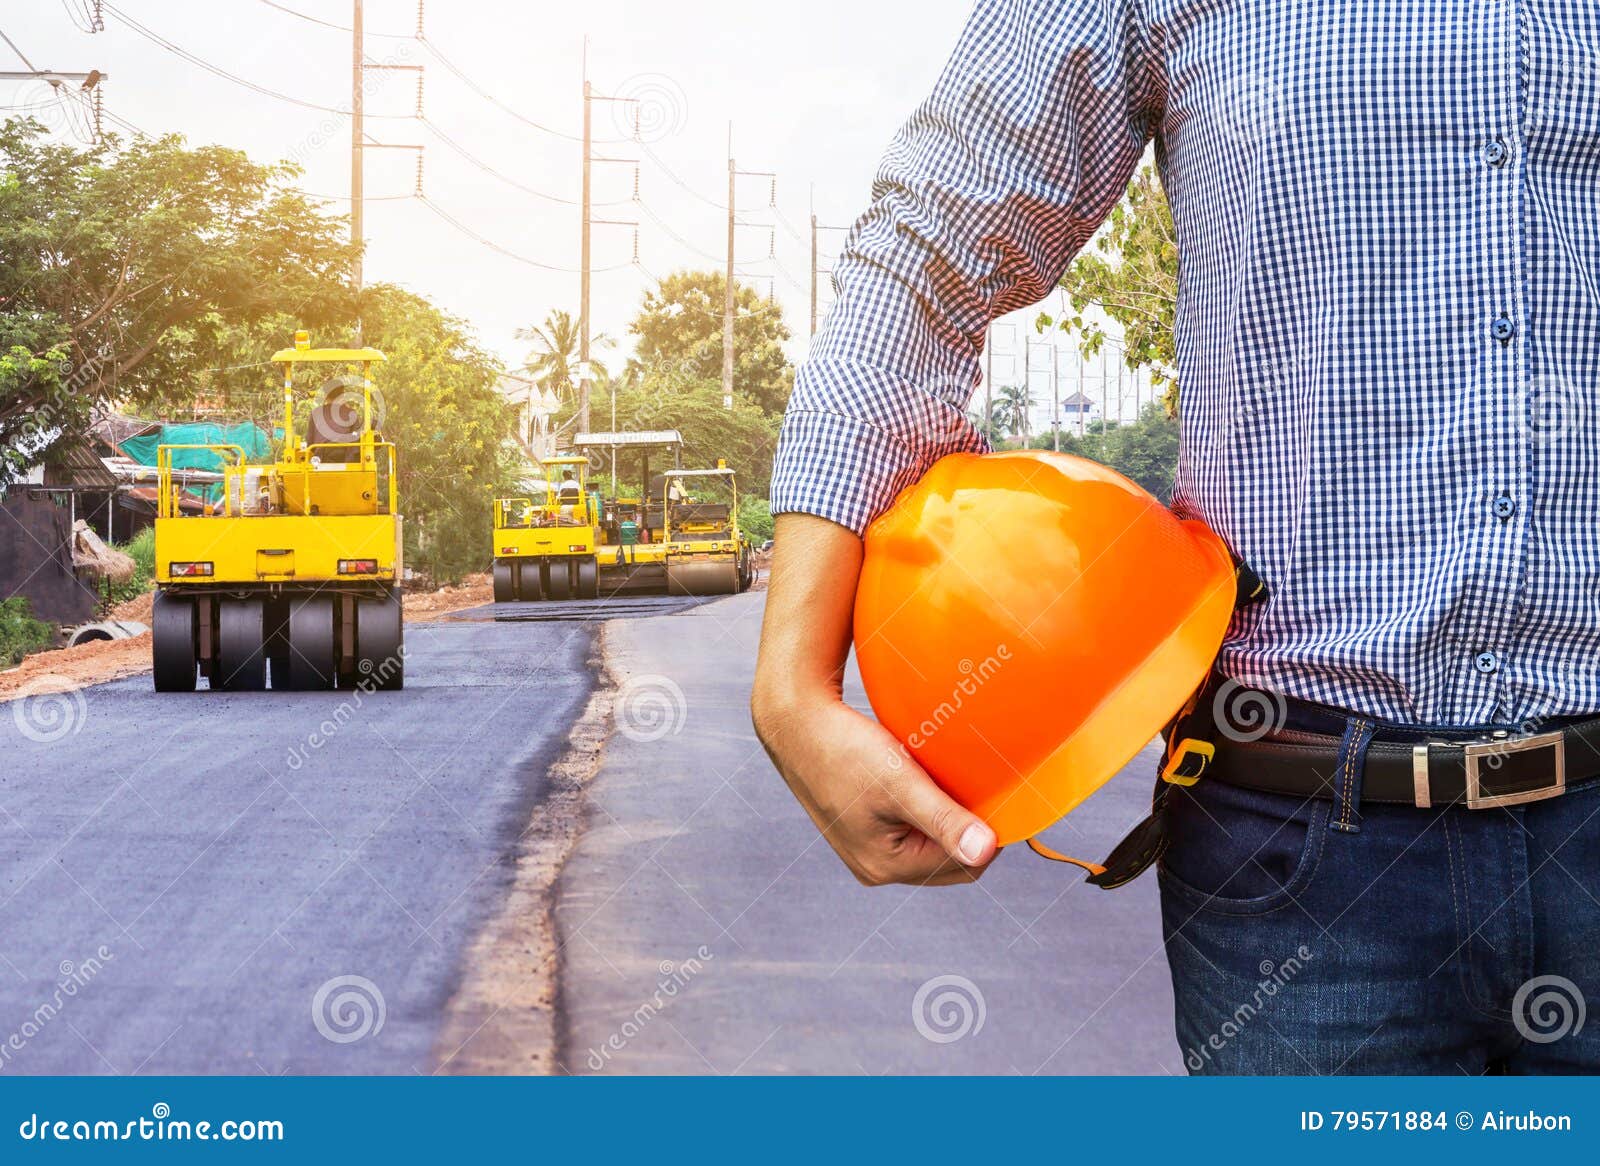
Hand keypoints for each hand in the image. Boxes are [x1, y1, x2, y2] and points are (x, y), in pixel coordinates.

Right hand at [754, 691, 997, 885]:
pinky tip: (926, 780)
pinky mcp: (863, 829)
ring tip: (948, 780)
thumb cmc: (844, 750)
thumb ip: (943, 819)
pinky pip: (911, 829)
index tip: (998, 794)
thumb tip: (985, 852)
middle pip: (949, 860)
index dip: (989, 834)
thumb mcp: (899, 782)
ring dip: (947, 817)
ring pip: (931, 843)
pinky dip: (926, 809)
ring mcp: (868, 850)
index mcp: (887, 866)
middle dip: (967, 827)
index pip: (965, 865)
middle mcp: (876, 868)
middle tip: (975, 784)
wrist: (796, 725)